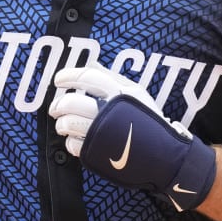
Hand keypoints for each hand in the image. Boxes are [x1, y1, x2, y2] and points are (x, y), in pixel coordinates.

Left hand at [49, 66, 217, 211]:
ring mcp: (104, 133)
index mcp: (121, 92)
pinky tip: (75, 139)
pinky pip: (73, 145)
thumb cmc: (150, 122)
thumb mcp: (137, 93)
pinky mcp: (98, 153)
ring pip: (68, 123)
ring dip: (61, 123)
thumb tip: (92, 63)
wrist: (165, 156)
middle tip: (55, 108)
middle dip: (58, 104)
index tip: (58, 80)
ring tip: (64, 124)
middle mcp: (111, 111)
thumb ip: (111, 78)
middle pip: (72, 102)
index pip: (87, 76)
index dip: (68, 76)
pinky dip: (70, 141)